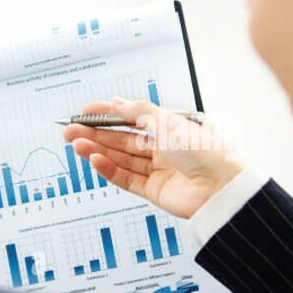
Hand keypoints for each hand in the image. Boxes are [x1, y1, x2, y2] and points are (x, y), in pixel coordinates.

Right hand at [63, 97, 244, 220]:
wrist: (222, 189)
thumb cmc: (206, 151)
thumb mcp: (169, 122)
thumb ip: (139, 112)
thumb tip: (117, 102)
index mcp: (170, 126)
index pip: (132, 117)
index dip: (108, 114)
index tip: (86, 111)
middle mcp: (164, 147)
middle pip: (122, 139)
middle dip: (95, 133)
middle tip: (70, 130)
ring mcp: (158, 169)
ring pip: (121, 158)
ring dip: (97, 150)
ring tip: (76, 144)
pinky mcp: (155, 190)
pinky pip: (126, 178)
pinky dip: (109, 169)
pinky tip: (95, 160)